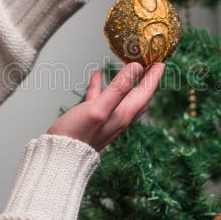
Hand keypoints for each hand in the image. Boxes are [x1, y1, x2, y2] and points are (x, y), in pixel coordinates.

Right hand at [47, 62, 164, 151]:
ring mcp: (106, 119)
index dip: (154, 77)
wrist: (59, 155)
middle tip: (152, 67)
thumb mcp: (99, 108)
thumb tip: (135, 67)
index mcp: (123, 115)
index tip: (161, 63)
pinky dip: (101, 85)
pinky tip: (96, 76)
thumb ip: (118, 88)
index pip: (145, 93)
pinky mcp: (92, 119)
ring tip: (128, 67)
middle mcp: (118, 118)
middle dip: (147, 81)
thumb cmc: (78, 134)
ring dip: (126, 82)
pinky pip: (100, 98)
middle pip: (139, 97)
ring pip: (121, 97)